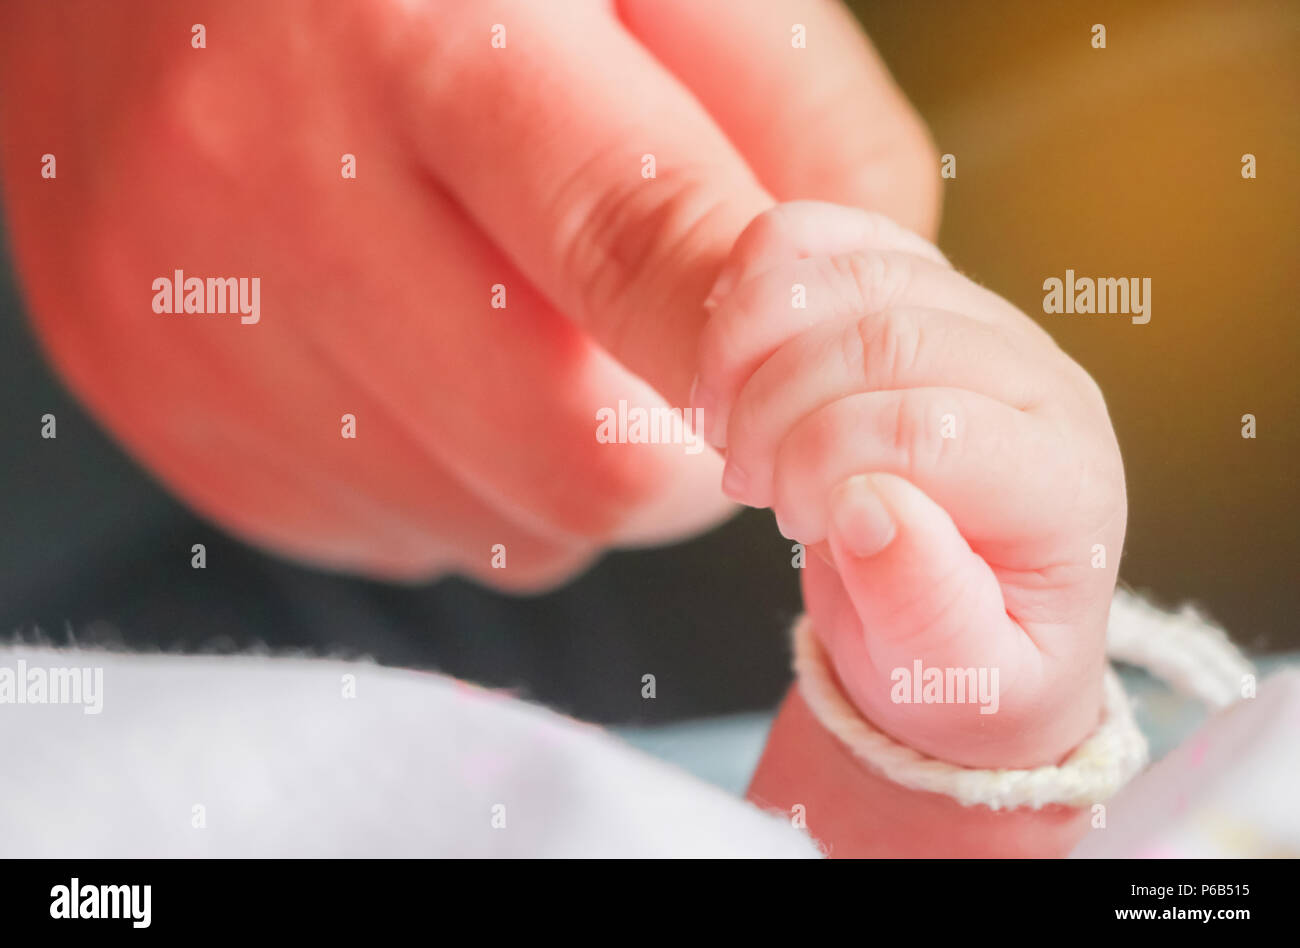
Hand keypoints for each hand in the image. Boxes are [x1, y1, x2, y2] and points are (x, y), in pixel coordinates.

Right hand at [0, 0, 937, 587]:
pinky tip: (432, 353)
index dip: (764, 352)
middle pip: (584, 456)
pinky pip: (409, 533)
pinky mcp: (171, 415)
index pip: (637, 246)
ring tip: (527, 318)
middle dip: (679, 436)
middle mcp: (269, 189)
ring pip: (505, 524)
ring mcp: (198, 330)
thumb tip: (867, 295)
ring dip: (574, 458)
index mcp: (409, 30)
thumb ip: (788, 104)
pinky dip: (472, 474)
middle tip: (668, 342)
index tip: (825, 402)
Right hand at [696, 201, 1126, 766]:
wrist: (962, 624)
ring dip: (752, 339)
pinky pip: (835, 233)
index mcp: (1063, 482)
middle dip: (776, 406)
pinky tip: (728, 344)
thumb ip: (928, 612)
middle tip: (744, 478)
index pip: (932, 426)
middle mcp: (1039, 379)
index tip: (789, 520)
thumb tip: (871, 510)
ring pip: (857, 268)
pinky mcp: (922, 291)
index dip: (825, 462)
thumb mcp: (958, 685)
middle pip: (887, 335)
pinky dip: (761, 271)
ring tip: (724, 421)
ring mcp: (981, 320)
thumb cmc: (964, 663)